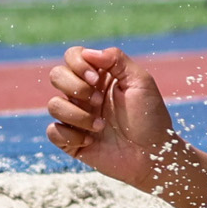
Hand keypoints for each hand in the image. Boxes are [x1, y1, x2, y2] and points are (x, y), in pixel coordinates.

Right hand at [46, 46, 180, 191]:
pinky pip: (53, 131)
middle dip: (75, 87)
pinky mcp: (71, 140)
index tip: (96, 78)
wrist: (153, 154)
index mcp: (100, 77)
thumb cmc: (150, 117)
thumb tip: (89, 52)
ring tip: (102, 126)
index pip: (73, 56)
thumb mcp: (141, 82)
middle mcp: (85, 94)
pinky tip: (91, 141)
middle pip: (56, 75)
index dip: (78, 64)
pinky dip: (71, 135)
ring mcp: (76, 116)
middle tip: (99, 101)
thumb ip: (117, 60)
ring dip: (78, 115)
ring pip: (53, 105)